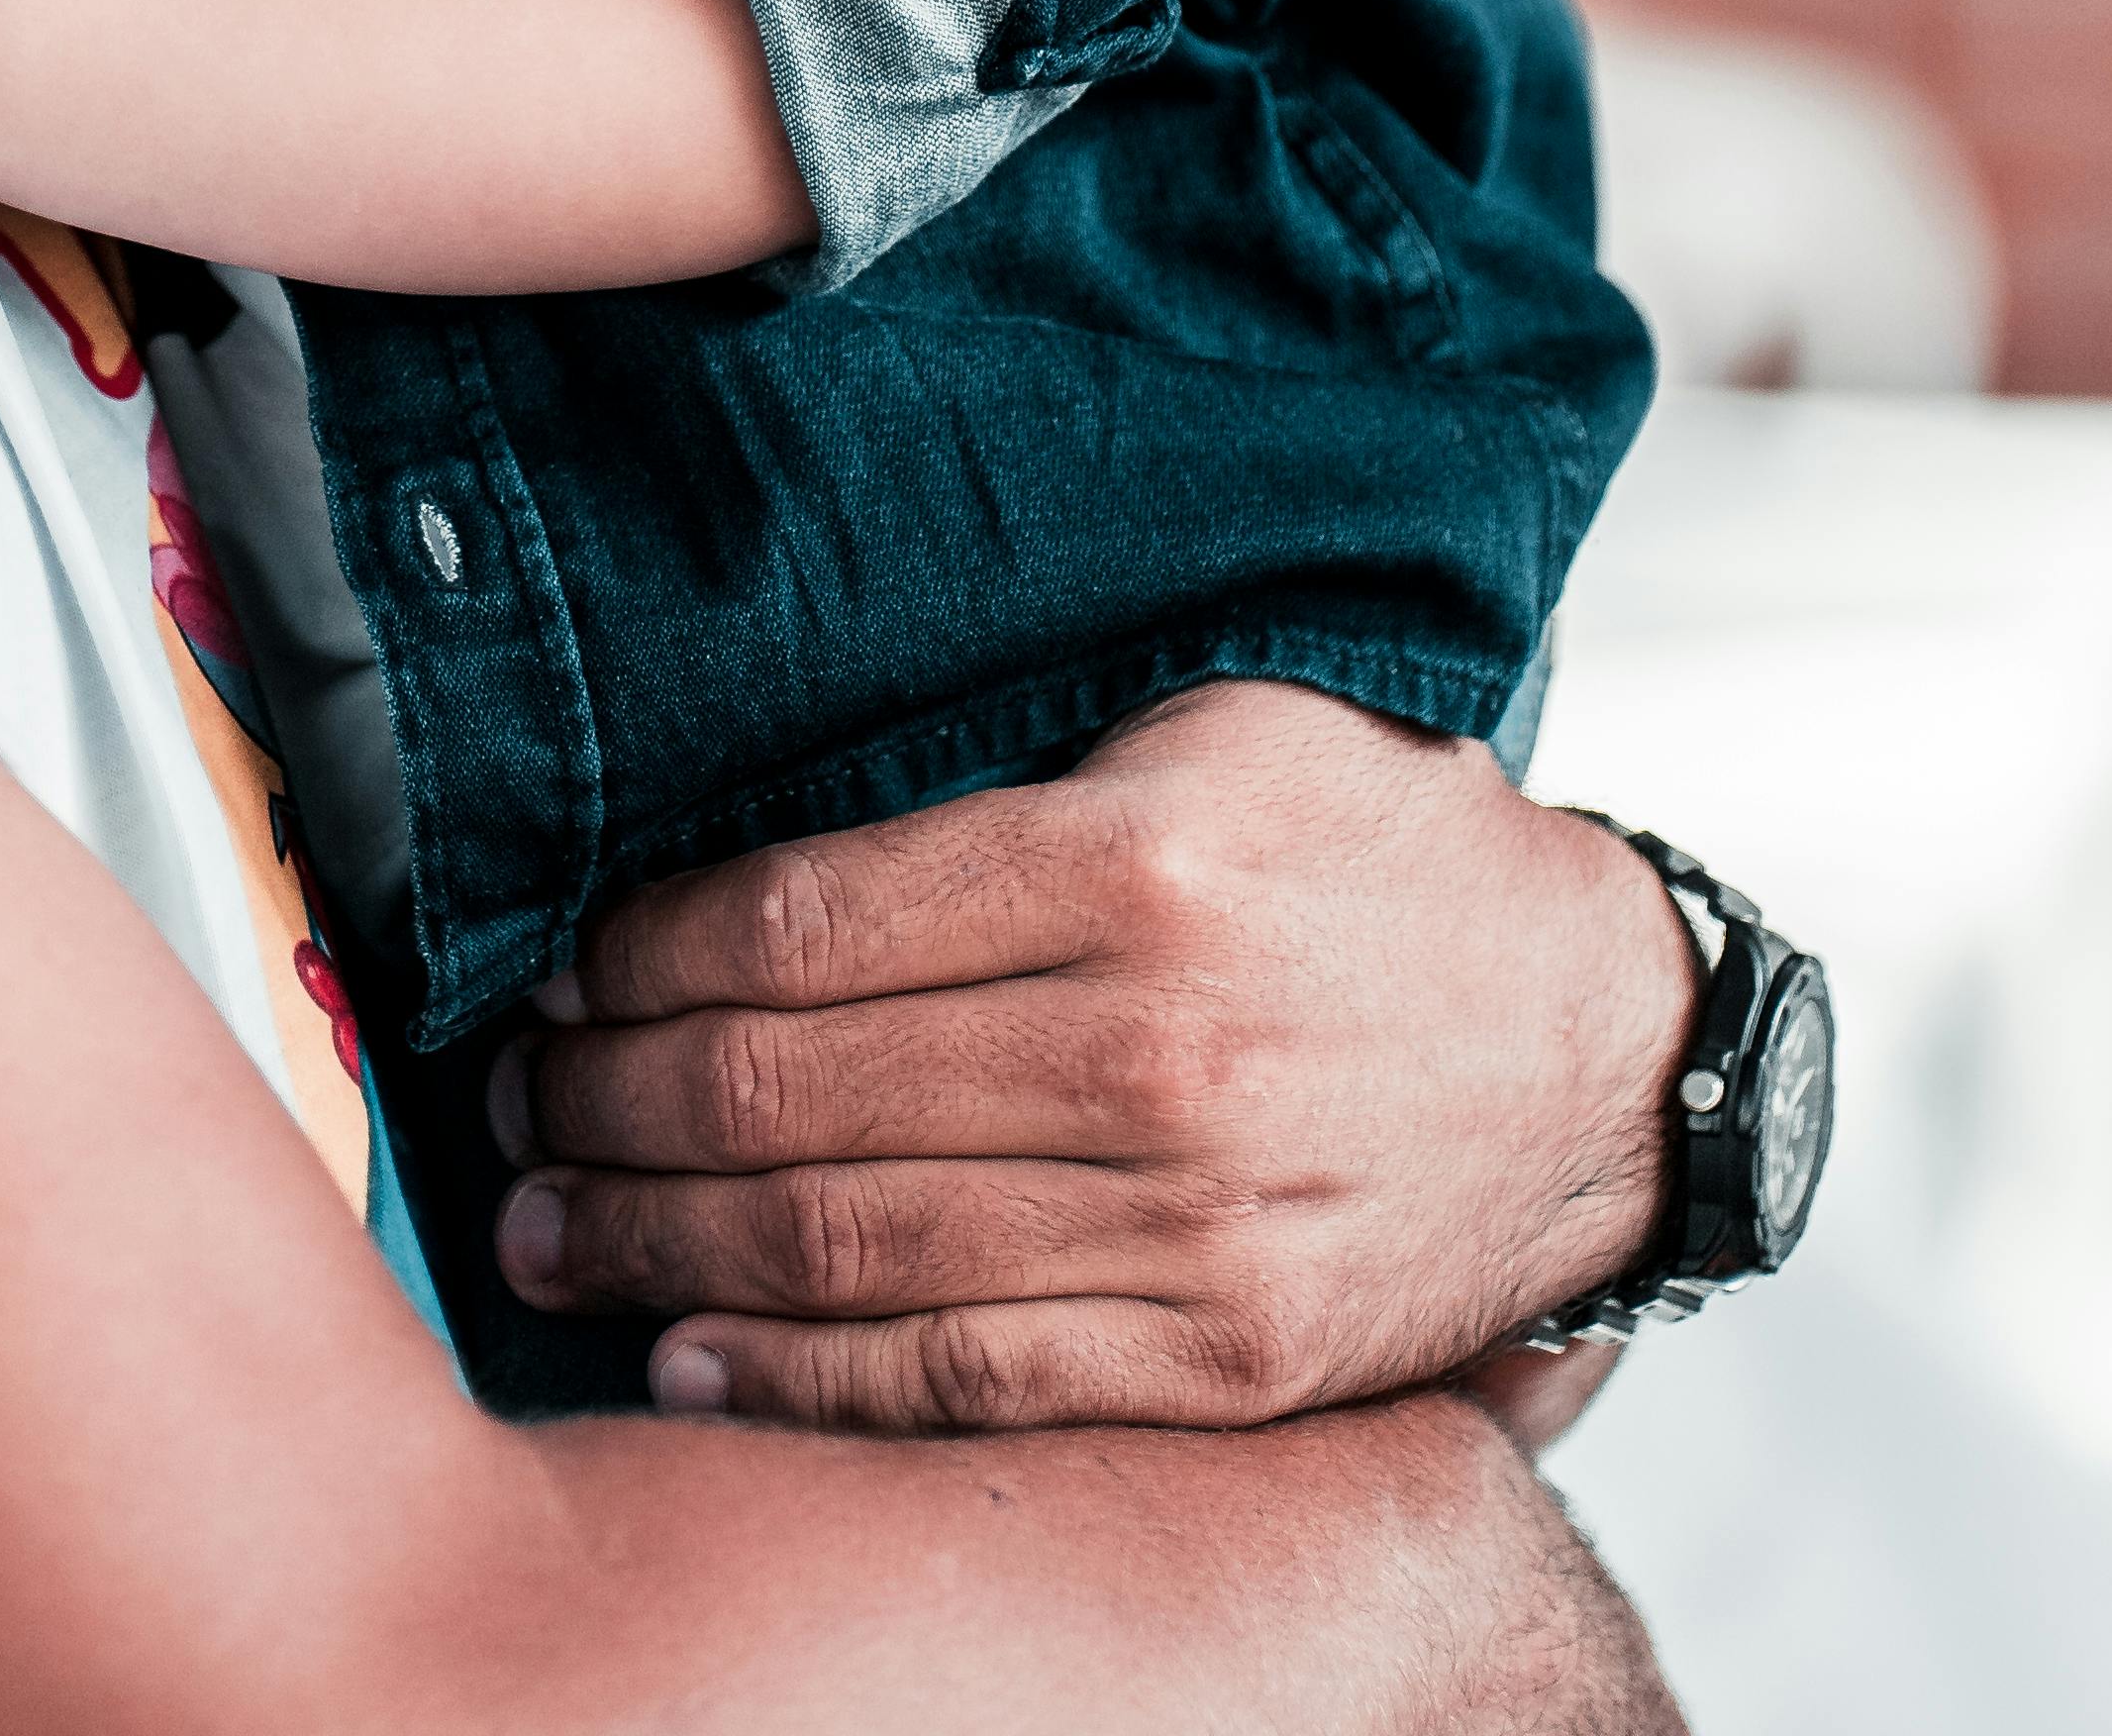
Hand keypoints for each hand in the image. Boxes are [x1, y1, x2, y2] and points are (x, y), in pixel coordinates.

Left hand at [491, 678, 1694, 1434]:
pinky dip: (800, 1379)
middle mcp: (1151, 1048)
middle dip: (612, 1099)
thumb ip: (999, 788)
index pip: (803, 921)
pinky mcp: (1227, 1359)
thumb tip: (756, 853)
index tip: (563, 966)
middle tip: (511, 1100)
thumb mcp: (1206, 733)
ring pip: (848, 1245)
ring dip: (658, 1242)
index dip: (646, 953)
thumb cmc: (1377, 853)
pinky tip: (686, 1353)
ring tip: (546, 1222)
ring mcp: (1191, 1223)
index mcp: (1133, 864)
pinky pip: (964, 1378)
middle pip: (795, 1089)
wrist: (1600, 1045)